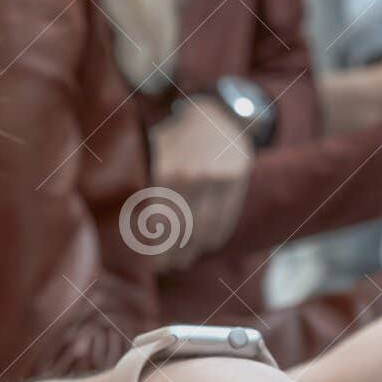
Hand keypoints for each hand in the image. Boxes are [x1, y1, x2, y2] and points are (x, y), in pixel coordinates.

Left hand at [144, 98, 251, 269]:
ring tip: (183, 260)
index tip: (152, 264)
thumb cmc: (179, 138)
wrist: (217, 115)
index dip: (156, 249)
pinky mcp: (236, 182)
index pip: (160, 223)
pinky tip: (204, 245)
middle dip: (173, 254)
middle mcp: (192, 178)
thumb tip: (144, 231)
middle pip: (182, 231)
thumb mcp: (158, 156)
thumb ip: (152, 188)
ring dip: (194, 251)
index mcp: (167, 172)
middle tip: (166, 266)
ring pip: (205, 229)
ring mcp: (218, 181)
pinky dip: (214, 238)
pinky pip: (225, 220)